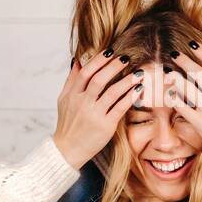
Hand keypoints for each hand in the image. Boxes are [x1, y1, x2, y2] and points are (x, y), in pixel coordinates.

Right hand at [53, 50, 141, 169]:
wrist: (68, 150)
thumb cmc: (68, 123)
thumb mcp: (64, 100)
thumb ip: (71, 80)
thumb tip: (78, 60)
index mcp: (72, 95)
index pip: (86, 72)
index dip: (99, 60)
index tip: (111, 51)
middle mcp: (82, 103)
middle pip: (99, 79)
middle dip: (114, 66)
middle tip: (126, 58)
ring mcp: (94, 115)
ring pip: (112, 93)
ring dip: (126, 81)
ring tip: (138, 73)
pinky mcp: (105, 126)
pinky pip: (120, 108)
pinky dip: (130, 97)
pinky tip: (138, 89)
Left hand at [163, 42, 201, 168]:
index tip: (193, 44)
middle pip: (198, 73)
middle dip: (185, 61)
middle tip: (174, 54)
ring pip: (188, 88)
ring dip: (176, 78)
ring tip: (168, 71)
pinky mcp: (200, 122)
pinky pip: (183, 108)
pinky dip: (175, 99)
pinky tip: (169, 92)